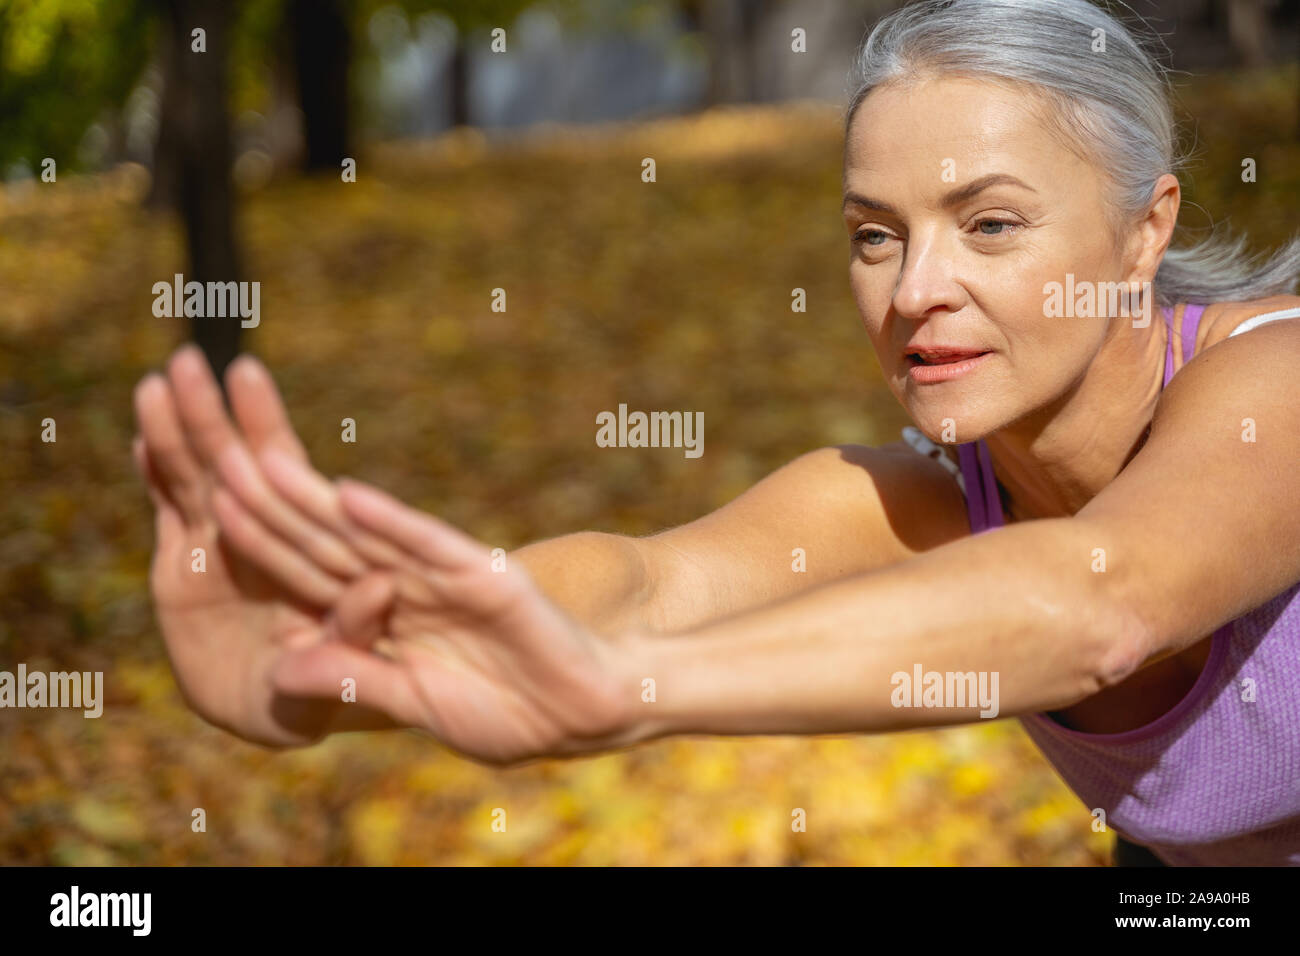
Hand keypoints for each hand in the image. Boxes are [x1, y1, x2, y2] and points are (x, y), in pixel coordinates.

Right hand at [132, 346, 401, 746]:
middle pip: (237, 462)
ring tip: (158, 383)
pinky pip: (168, 508)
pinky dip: (154, 474)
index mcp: (311, 544)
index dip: (265, 426)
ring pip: (196, 477)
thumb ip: (359, 631)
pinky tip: (143, 437)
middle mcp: (266, 533)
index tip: (248, 378)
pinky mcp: (182, 565)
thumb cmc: (332, 692)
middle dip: (212, 413)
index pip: (289, 473)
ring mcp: (221, 544)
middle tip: (192, 359)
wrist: (277, 712)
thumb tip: (382, 586)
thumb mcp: (351, 668)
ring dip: (177, 431)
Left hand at [216, 452, 641, 765]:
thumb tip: (280, 668)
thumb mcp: (417, 704)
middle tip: (215, 453)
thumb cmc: (507, 714)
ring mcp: (443, 577)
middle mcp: (406, 588)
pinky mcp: (486, 575)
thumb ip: (356, 679)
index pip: (311, 578)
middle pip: (326, 542)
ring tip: (260, 459)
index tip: (208, 513)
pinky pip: (430, 546)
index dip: (262, 546)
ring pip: (367, 532)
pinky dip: (392, 523)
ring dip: (313, 500)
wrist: (584, 709)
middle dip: (270, 505)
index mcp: (386, 621)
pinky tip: (350, 494)